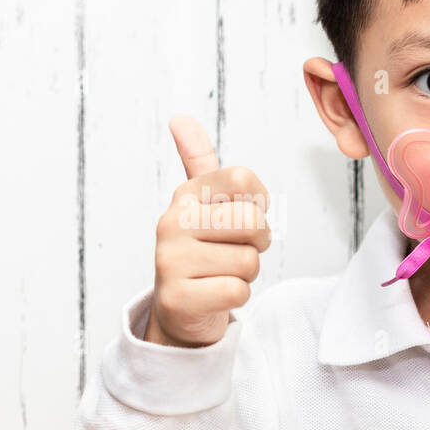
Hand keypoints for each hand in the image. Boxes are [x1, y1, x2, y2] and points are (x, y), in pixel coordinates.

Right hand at [145, 115, 271, 346]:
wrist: (180, 310)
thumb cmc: (202, 252)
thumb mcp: (202, 204)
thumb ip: (198, 161)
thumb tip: (179, 118)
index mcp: (185, 195)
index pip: (245, 180)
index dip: (259, 204)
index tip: (243, 219)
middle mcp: (172, 222)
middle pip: (252, 222)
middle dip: (257, 244)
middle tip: (236, 252)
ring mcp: (170, 261)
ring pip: (248, 261)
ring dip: (246, 274)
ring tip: (221, 273)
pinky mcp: (177, 297)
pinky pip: (236, 291)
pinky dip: (236, 297)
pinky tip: (215, 294)